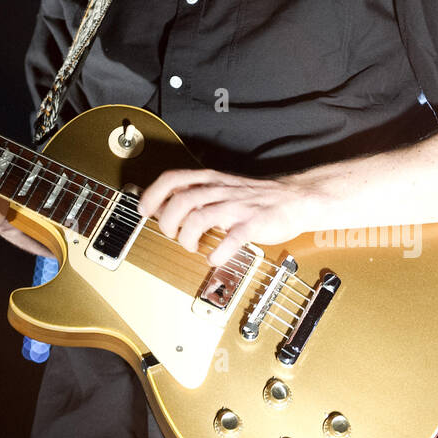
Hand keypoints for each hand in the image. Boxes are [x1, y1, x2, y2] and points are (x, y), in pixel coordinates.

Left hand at [136, 168, 316, 266]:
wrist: (294, 199)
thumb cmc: (254, 197)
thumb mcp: (220, 188)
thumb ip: (194, 195)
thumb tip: (161, 207)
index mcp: (211, 180)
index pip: (173, 179)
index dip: (153, 194)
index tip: (144, 210)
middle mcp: (221, 190)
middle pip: (182, 200)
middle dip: (169, 221)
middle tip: (172, 235)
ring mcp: (237, 206)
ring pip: (201, 216)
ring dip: (188, 236)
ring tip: (191, 247)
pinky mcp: (254, 224)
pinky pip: (232, 238)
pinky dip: (219, 251)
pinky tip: (214, 258)